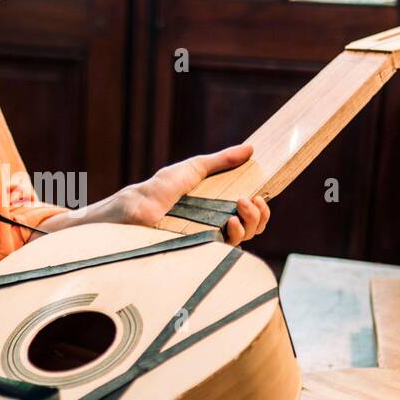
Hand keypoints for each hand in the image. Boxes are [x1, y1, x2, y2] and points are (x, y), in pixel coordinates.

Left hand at [122, 142, 269, 244]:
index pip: (249, 213)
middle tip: (250, 199)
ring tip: (241, 205)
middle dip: (260, 214)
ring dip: (251, 222)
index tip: (259, 194)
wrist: (139, 207)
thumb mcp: (194, 169)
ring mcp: (209, 239)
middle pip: (253, 228)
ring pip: (244, 239)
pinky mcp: (201, 251)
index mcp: (217, 206)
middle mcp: (216, 225)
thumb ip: (221, 160)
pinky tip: (231, 222)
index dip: (261, 207)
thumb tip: (249, 148)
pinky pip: (228, 250)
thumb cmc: (160, 188)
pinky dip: (236, 235)